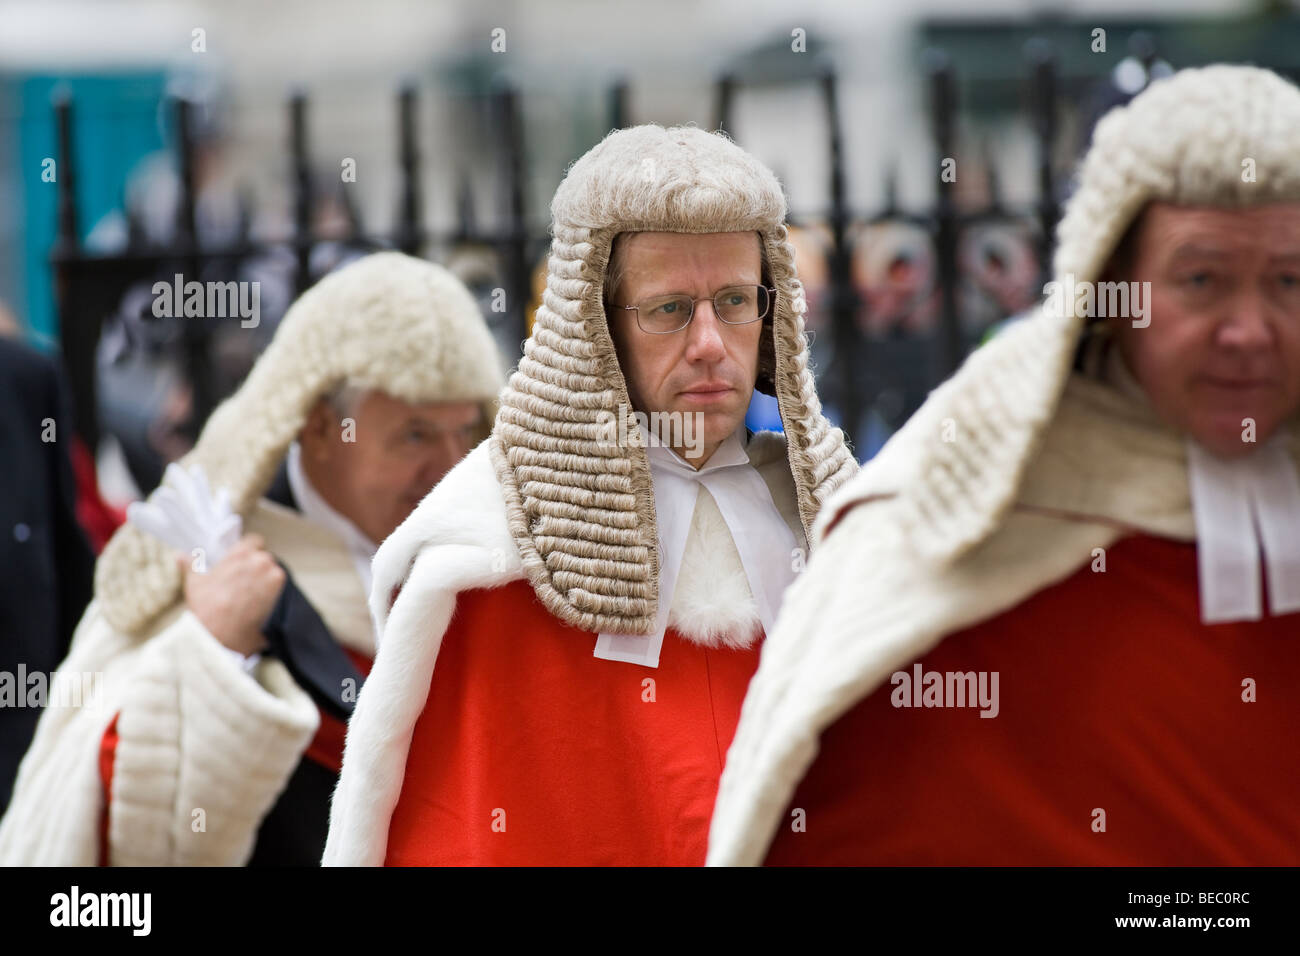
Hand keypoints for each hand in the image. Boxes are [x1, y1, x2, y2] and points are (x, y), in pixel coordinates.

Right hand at [179, 534, 282, 656]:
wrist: (217, 635)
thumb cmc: (205, 609)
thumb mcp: (195, 584)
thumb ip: (191, 565)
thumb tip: (180, 555)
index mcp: (240, 554)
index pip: (254, 541)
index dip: (250, 552)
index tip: (245, 563)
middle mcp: (259, 561)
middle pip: (264, 558)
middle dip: (257, 569)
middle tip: (244, 585)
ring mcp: (272, 576)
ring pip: (273, 572)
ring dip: (266, 581)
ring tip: (251, 597)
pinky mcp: (281, 594)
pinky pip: (280, 587)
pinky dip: (273, 594)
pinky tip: (259, 604)